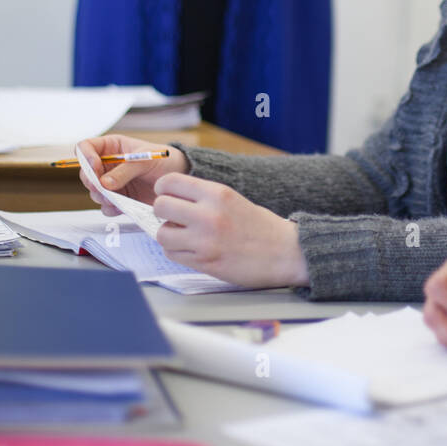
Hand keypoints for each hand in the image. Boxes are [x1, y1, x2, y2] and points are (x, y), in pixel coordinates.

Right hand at [77, 134, 186, 213]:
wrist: (179, 177)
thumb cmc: (164, 160)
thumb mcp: (145, 160)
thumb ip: (125, 170)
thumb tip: (104, 184)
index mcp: (112, 147)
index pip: (86, 147)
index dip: (85, 157)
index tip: (95, 167)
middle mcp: (108, 165)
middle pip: (86, 173)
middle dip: (91, 182)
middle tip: (101, 189)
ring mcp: (112, 183)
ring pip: (94, 192)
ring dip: (100, 197)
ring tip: (114, 199)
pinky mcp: (120, 199)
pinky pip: (106, 207)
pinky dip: (110, 208)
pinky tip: (121, 206)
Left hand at [152, 172, 307, 287]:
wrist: (285, 253)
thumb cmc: (261, 226)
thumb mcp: (232, 199)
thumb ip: (203, 197)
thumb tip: (171, 196)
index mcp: (218, 193)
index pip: (170, 183)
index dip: (163, 189)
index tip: (168, 195)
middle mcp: (208, 215)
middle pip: (160, 206)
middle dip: (164, 213)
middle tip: (175, 218)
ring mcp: (205, 240)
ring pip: (162, 234)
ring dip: (170, 236)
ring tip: (185, 237)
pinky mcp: (205, 262)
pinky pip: (173, 254)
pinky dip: (178, 252)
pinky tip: (194, 250)